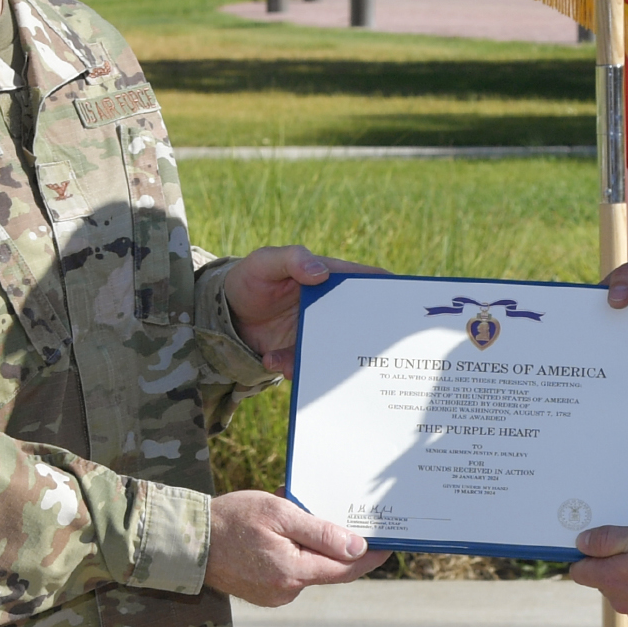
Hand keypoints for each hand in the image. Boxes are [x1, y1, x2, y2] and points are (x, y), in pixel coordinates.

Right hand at [205, 490, 389, 606]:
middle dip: (335, 542)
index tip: (391, 545)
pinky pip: (291, 570)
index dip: (371, 557)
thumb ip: (321, 533)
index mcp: (293, 573)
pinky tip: (279, 529)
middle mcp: (287, 592)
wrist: (187, 540)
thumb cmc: (232, 520)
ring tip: (294, 510)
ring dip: (310, 543)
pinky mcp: (264, 593)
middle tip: (339, 511)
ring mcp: (274, 595)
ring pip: (309, 567)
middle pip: (329, 568)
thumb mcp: (280, 514)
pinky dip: (293, 550)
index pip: (346, 570)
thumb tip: (358, 548)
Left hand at [223, 244, 383, 370]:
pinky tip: (273, 359)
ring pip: (334, 349)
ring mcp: (315, 332)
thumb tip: (321, 272)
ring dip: (323, 358)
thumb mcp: (265, 262)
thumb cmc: (250, 279)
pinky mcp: (299, 353)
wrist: (222, 314)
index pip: (365, 281)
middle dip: (365, 336)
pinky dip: (294, 367)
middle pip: (358, 322)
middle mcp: (328, 308)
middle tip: (366, 349)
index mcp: (328, 279)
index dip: (387, 290)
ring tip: (294, 358)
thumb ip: (292, 259)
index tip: (404, 304)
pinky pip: (307, 365)